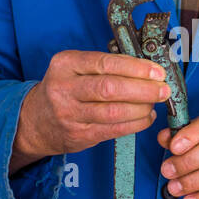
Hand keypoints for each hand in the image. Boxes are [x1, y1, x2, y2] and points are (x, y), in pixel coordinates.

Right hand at [11, 51, 169, 173]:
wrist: (35, 121)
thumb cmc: (65, 89)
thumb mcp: (75, 68)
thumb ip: (105, 65)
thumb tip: (146, 67)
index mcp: (65, 64)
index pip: (105, 63)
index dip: (135, 68)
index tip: (156, 71)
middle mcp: (64, 88)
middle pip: (110, 88)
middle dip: (143, 89)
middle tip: (163, 89)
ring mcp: (69, 114)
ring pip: (114, 112)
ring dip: (142, 108)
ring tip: (155, 102)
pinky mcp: (78, 135)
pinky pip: (114, 130)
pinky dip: (135, 124)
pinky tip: (146, 117)